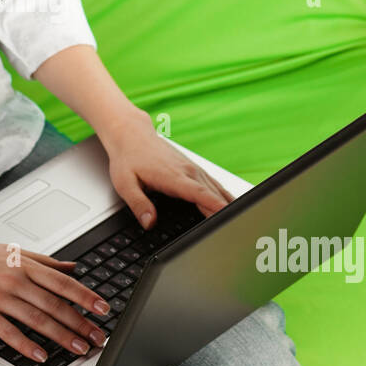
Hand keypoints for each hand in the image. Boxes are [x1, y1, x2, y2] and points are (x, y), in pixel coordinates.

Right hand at [0, 231, 111, 362]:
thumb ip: (43, 260)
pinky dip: (26, 345)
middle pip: (54, 303)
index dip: (85, 296)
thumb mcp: (10, 252)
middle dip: (80, 322)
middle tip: (97, 337)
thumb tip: (73, 265)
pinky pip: (8, 332)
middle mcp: (14, 279)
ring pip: (36, 318)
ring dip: (60, 336)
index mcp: (23, 264)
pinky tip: (40, 355)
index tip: (102, 309)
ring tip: (77, 348)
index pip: (62, 281)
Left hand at [100, 107, 234, 224]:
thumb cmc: (128, 158)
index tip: (228, 216)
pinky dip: (224, 195)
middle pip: (213, 195)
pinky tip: (231, 205)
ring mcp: (193, 169)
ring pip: (217, 189)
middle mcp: (187, 171)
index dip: (215, 206)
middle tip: (236, 230)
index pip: (200, 194)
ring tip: (240, 222)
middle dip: (226, 213)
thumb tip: (148, 222)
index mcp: (173, 177)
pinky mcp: (193, 169)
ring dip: (229, 205)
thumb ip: (138, 204)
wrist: (131, 135)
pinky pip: (214, 184)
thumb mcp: (125, 183)